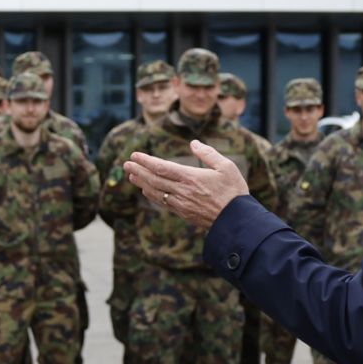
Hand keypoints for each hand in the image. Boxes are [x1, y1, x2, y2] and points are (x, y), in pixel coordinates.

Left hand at [122, 139, 249, 228]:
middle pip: (154, 179)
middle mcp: (182, 191)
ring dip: (141, 182)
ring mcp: (181, 203)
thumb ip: (208, 153)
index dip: (146, 161)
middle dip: (138, 170)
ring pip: (155, 192)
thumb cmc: (234, 192)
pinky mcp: (183, 213)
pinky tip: (147, 190)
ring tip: (131, 175)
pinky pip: (162, 202)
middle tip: (126, 164)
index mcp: (190, 177)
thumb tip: (193, 143)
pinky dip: (152, 194)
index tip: (134, 155)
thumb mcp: (226, 167)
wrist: (236, 220)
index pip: (161, 167)